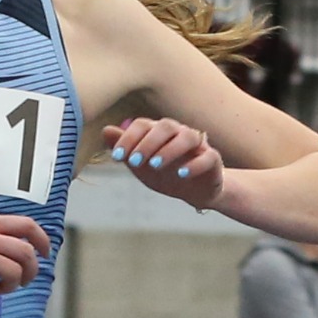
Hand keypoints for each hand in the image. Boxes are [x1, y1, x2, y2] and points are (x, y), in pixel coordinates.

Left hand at [107, 115, 226, 209]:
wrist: (194, 192)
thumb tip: (105, 131)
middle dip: (147, 143)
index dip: (128, 138)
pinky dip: (194, 164)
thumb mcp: (140, 165)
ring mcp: (198, 145)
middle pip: (165, 126)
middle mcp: (179, 133)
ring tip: (155, 165)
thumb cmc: (165, 174)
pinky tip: (181, 174)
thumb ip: (124, 149)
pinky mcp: (213, 160)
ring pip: (187, 137)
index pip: (143, 125)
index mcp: (160, 132)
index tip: (116, 157)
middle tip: (134, 162)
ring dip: (169, 150)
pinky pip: (208, 157)